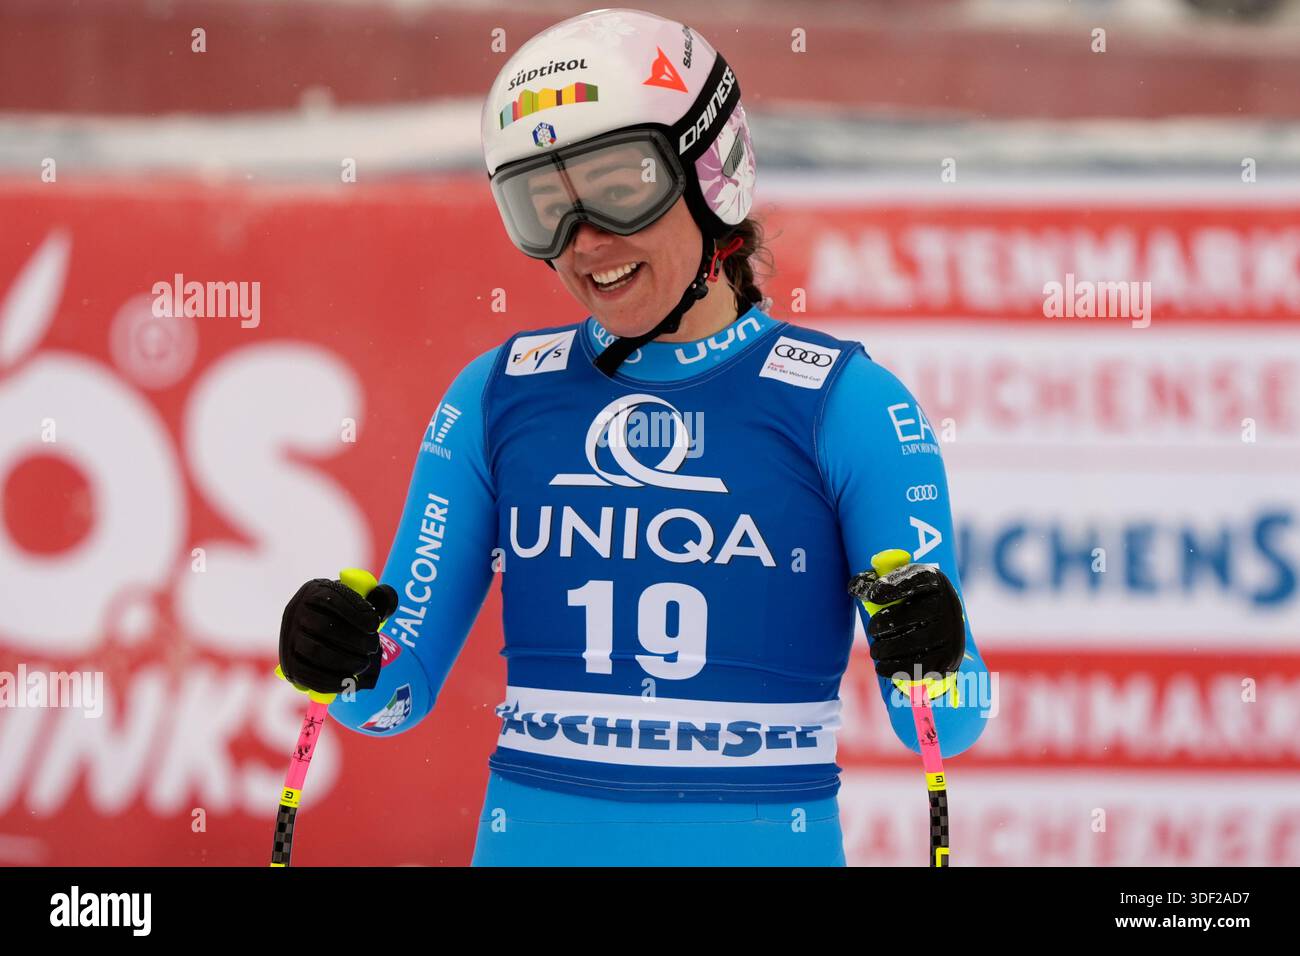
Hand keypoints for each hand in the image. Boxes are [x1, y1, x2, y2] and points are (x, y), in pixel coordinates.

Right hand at [278, 578, 398, 694]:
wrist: (323, 639)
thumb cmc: (348, 617)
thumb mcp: (361, 602)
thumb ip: (378, 598)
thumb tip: (386, 597)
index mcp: (314, 591)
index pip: (333, 599)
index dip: (357, 613)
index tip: (375, 625)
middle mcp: (295, 612)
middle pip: (324, 627)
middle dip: (355, 640)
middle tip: (373, 647)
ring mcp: (289, 639)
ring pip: (316, 652)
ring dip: (346, 661)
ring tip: (364, 663)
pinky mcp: (289, 665)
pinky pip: (308, 675)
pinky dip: (333, 680)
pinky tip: (350, 680)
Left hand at [848, 563, 964, 680]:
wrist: (944, 627)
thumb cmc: (912, 601)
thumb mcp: (899, 582)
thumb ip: (874, 581)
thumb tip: (855, 588)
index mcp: (933, 580)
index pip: (914, 581)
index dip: (892, 587)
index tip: (872, 596)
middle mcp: (947, 604)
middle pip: (909, 616)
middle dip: (882, 626)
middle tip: (872, 632)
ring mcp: (951, 632)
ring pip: (912, 643)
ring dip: (886, 649)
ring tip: (875, 651)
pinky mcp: (948, 657)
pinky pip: (918, 665)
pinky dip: (895, 668)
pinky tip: (882, 667)